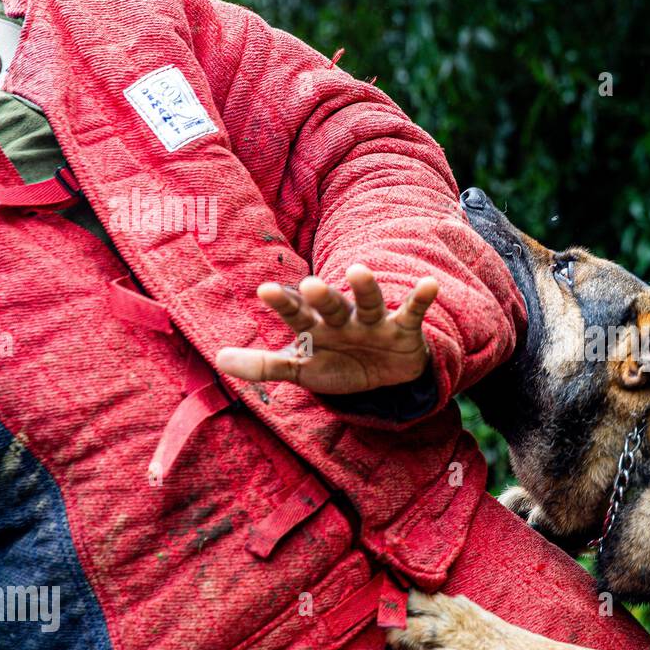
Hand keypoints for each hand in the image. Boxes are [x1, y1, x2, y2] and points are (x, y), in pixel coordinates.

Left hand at [216, 265, 438, 394]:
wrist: (382, 378)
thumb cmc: (336, 365)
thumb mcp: (301, 369)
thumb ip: (264, 365)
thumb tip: (219, 359)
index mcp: (315, 327)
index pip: (295, 314)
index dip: (283, 303)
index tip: (265, 290)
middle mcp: (343, 319)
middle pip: (331, 305)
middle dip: (323, 296)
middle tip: (311, 284)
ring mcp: (373, 321)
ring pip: (369, 302)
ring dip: (365, 289)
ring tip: (359, 271)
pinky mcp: (403, 329)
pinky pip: (413, 311)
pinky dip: (422, 299)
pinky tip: (430, 284)